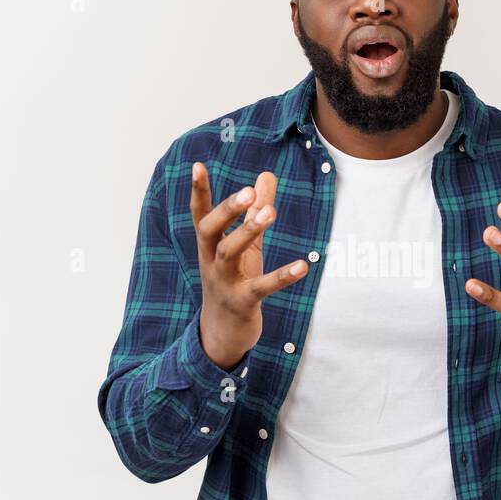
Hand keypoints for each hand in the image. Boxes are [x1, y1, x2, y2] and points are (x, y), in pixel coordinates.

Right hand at [191, 162, 308, 369]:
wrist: (220, 334)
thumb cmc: (233, 282)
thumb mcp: (245, 246)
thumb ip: (255, 210)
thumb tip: (266, 175)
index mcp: (209, 246)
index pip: (201, 214)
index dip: (198, 191)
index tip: (197, 165)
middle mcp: (210, 262)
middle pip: (210, 231)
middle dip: (227, 210)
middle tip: (248, 191)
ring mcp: (223, 283)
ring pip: (229, 254)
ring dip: (247, 232)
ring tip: (269, 213)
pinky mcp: (242, 303)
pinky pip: (262, 288)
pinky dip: (282, 276)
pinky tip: (303, 265)